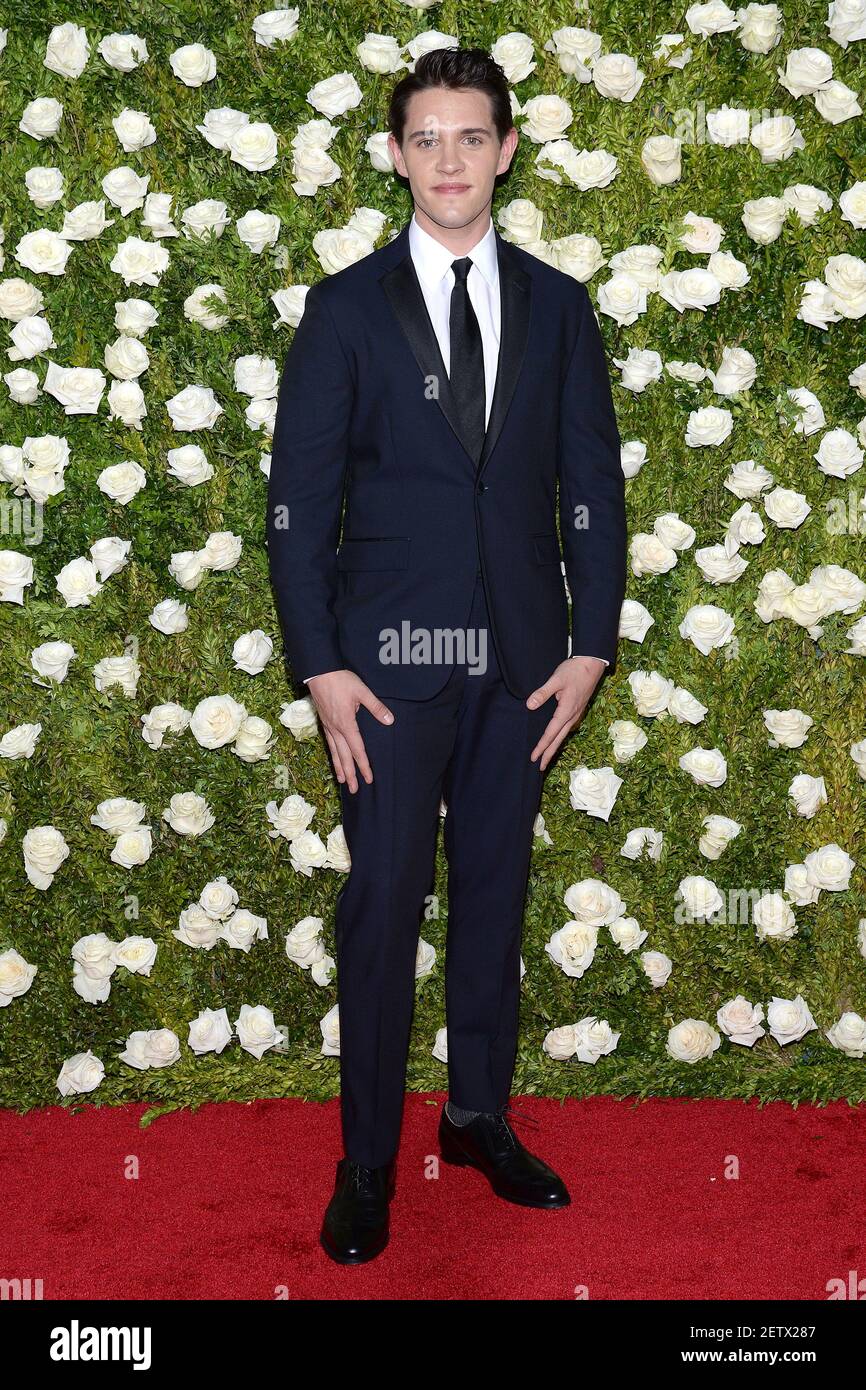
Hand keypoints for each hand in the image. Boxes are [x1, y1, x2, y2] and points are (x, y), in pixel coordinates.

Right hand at [306, 670, 393, 791]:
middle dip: (350, 774)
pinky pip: (329, 744)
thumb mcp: (362, 691)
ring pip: (335, 752)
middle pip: (344, 757)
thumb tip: (389, 720)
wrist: (319, 672)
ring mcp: (328, 726)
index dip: (364, 765)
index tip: (369, 779)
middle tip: (355, 790)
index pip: (357, 750)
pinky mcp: (324, 722)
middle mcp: (336, 729)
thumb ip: (375, 706)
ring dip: (340, 768)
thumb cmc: (341, 680)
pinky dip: (333, 755)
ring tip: (343, 781)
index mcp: (346, 724)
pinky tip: (335, 759)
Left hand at [526, 656, 605, 770]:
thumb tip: (530, 705)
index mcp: (566, 711)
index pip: (551, 733)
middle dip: (549, 754)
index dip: (541, 746)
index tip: (534, 757)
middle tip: (540, 767)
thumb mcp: (556, 679)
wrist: (593, 663)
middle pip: (559, 739)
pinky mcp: (577, 709)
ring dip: (554, 747)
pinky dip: (560, 737)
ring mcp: (576, 713)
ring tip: (546, 758)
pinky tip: (556, 738)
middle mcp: (572, 715)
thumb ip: (542, 693)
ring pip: (563, 735)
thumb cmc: (575, 670)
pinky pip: (567, 728)